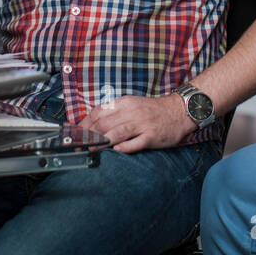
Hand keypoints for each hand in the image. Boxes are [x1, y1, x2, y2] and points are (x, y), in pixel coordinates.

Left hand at [81, 94, 196, 152]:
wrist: (178, 111)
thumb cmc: (153, 111)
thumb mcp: (132, 106)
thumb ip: (114, 113)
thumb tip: (92, 124)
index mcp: (124, 103)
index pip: (98, 112)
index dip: (84, 124)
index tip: (76, 134)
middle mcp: (131, 112)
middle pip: (104, 123)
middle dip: (89, 136)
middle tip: (79, 146)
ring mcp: (142, 124)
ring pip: (116, 133)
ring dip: (101, 142)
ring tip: (92, 150)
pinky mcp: (151, 136)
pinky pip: (135, 143)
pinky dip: (124, 148)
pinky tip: (116, 151)